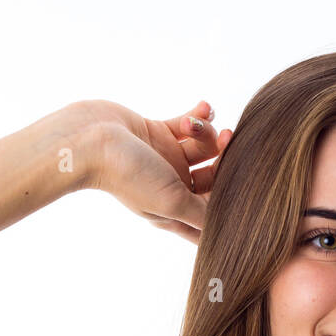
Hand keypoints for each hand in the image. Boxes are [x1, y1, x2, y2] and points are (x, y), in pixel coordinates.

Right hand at [73, 99, 232, 244]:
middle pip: (214, 178)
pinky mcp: (158, 133)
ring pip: (203, 147)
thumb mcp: (173, 202)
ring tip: (194, 124)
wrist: (89, 138)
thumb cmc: (128, 175)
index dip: (230, 206)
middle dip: (224, 159)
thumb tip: (234, 227)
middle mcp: (172, 186)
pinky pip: (188, 124)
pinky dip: (198, 116)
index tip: (246, 191)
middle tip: (227, 140)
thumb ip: (204, 214)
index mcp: (175, 210)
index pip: (211, 216)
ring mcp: (165, 159)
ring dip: (206, 132)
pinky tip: (204, 107)